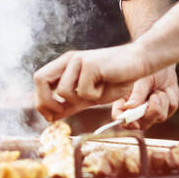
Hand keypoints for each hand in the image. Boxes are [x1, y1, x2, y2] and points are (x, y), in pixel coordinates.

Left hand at [34, 44, 150, 121]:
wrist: (138, 63)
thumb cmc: (116, 79)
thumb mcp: (89, 96)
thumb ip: (70, 104)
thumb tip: (50, 116)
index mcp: (65, 65)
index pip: (40, 80)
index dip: (40, 100)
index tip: (50, 117)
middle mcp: (68, 60)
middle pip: (40, 79)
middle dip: (46, 101)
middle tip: (60, 113)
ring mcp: (78, 60)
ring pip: (64, 91)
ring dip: (81, 100)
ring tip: (97, 92)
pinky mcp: (90, 64)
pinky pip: (84, 91)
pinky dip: (95, 95)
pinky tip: (106, 85)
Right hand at [111, 66, 178, 128]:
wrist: (163, 67)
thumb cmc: (147, 69)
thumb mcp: (142, 79)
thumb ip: (137, 93)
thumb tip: (129, 107)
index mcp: (125, 101)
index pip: (119, 117)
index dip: (125, 122)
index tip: (135, 123)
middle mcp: (137, 110)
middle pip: (142, 125)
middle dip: (150, 113)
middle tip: (154, 97)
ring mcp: (152, 112)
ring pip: (159, 117)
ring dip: (161, 101)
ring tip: (158, 90)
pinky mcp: (166, 110)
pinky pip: (170, 109)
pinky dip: (170, 97)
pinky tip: (166, 90)